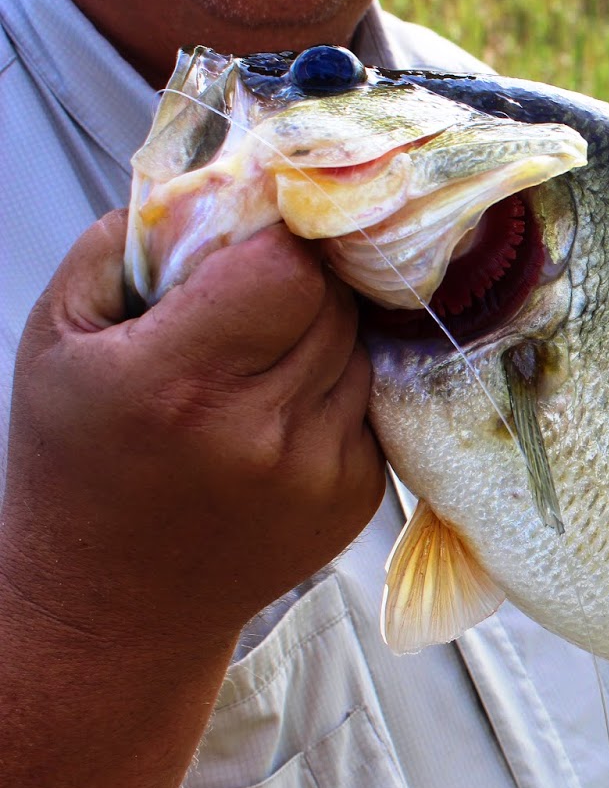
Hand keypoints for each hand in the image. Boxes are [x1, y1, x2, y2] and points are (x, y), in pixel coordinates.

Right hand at [0, 210, 383, 653]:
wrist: (115, 605)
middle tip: (252, 296)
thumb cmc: (77, 463)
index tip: (253, 240)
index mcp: (179, 383)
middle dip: (300, 283)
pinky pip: (370, 403)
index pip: (287, 269)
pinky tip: (279, 413)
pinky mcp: (358, 500)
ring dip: (323, 336)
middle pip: (332, 303)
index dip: (275, 242)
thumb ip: (130, 243)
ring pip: (360, 349)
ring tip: (258, 361)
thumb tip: (218, 182)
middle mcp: (261, 431)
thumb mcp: (58, 339)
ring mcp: (320, 473)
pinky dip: (335, 391)